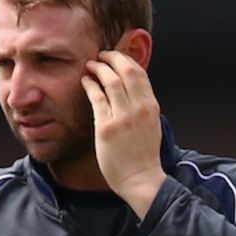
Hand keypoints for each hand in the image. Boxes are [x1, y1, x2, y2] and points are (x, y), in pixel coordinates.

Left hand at [81, 50, 165, 216]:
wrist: (140, 179)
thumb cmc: (143, 155)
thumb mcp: (151, 125)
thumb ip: (142, 106)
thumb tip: (131, 89)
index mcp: (151, 106)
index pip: (139, 72)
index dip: (126, 60)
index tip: (116, 58)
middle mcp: (138, 107)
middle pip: (125, 70)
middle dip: (112, 57)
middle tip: (101, 56)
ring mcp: (122, 117)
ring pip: (109, 80)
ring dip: (98, 68)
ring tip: (90, 65)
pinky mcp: (106, 128)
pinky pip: (96, 97)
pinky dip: (89, 84)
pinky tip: (85, 81)